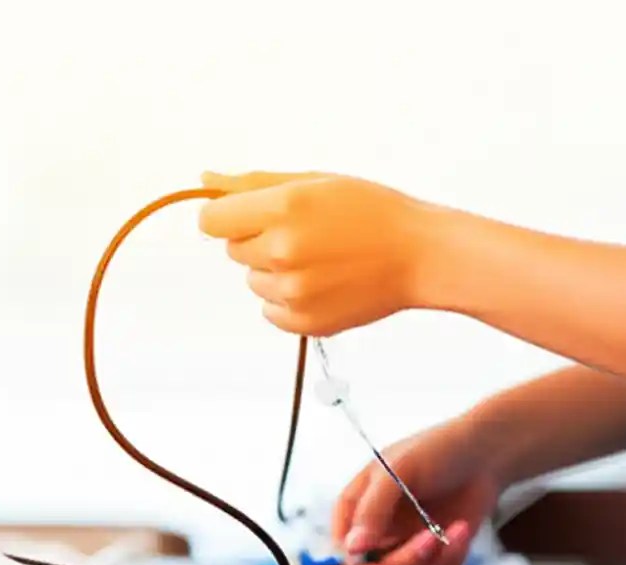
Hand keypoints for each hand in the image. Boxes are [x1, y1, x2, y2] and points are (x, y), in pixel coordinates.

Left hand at [197, 170, 440, 336]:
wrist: (421, 255)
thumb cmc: (374, 212)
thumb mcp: (316, 181)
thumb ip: (254, 184)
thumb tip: (204, 183)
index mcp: (283, 208)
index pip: (211, 220)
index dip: (230, 216)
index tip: (253, 216)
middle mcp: (282, 251)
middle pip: (233, 250)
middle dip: (259, 241)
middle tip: (307, 235)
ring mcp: (293, 291)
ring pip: (253, 281)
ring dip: (275, 271)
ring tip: (321, 260)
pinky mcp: (305, 322)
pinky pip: (270, 310)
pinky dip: (289, 300)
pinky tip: (324, 284)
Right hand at [332, 416, 503, 564]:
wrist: (484, 454)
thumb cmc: (436, 451)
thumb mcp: (399, 469)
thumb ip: (373, 507)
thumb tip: (352, 548)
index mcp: (355, 510)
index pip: (338, 552)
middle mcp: (375, 534)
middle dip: (401, 564)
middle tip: (428, 542)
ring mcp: (402, 550)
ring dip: (433, 558)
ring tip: (456, 526)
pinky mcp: (432, 562)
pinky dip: (450, 562)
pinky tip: (461, 531)